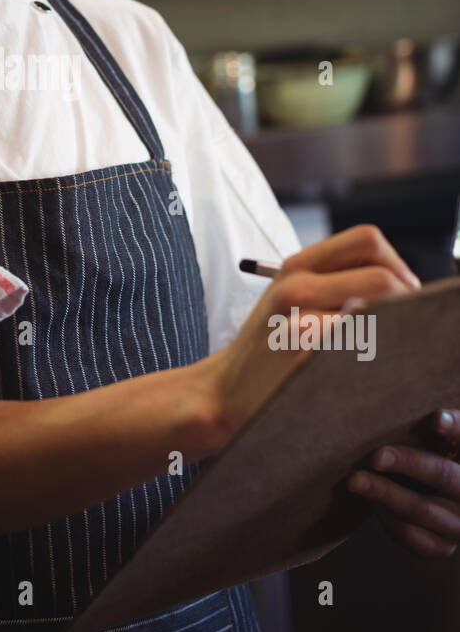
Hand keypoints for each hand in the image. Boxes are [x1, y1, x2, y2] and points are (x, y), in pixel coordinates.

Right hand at [211, 224, 418, 443]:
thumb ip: (334, 280)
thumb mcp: (290, 298)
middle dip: (405, 298)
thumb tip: (399, 282)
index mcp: (297, 265)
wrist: (226, 391)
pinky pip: (358, 343)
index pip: (367, 241)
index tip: (401, 290)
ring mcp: (298, 319)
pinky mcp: (304, 354)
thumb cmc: (266, 348)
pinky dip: (372, 351)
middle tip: (404, 322)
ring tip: (383, 343)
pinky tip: (364, 363)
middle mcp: (296, 284)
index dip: (395, 262)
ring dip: (392, 327)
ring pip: (377, 309)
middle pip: (382, 274)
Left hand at [347, 408, 459, 557]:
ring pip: (423, 510)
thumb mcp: (431, 438)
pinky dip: (389, 520)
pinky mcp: (442, 546)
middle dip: (408, 463)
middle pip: (444, 475)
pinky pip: (414, 538)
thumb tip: (396, 379)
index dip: (455, 426)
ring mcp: (459, 523)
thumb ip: (430, 422)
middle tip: (376, 455)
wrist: (437, 503)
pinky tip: (371, 503)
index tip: (434, 418)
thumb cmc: (426, 453)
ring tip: (356, 481)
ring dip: (386, 494)